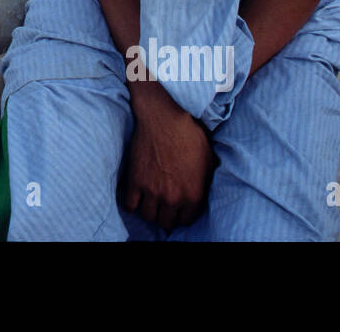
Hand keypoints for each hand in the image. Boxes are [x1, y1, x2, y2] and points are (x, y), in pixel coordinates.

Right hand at [121, 82, 215, 229]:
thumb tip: (207, 187)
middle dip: (165, 214)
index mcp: (194, 194)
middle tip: (162, 204)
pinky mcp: (135, 182)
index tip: (177, 206)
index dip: (181, 213)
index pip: (186, 220)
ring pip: (148, 216)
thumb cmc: (188, 133)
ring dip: (149, 210)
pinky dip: (132, 203)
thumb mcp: (208, 157)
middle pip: (165, 222)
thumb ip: (206, 179)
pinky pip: (130, 205)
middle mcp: (173, 198)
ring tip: (149, 200)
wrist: (163, 118)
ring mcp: (152, 191)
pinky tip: (136, 195)